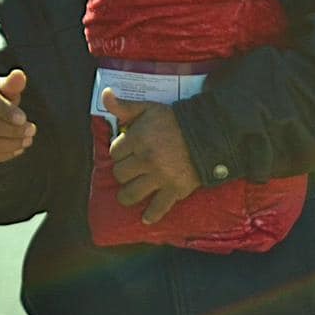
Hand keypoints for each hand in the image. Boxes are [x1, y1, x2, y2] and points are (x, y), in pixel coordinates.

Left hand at [103, 89, 200, 223]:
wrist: (209, 134)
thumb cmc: (175, 120)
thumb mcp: (149, 108)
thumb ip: (125, 106)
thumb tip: (105, 94)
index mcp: (137, 139)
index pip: (114, 152)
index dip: (119, 152)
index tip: (126, 152)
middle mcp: (146, 159)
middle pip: (120, 174)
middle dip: (123, 172)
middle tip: (130, 171)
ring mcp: (160, 177)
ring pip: (131, 193)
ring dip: (127, 196)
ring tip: (128, 195)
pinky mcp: (175, 189)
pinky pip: (159, 207)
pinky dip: (152, 215)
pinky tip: (146, 219)